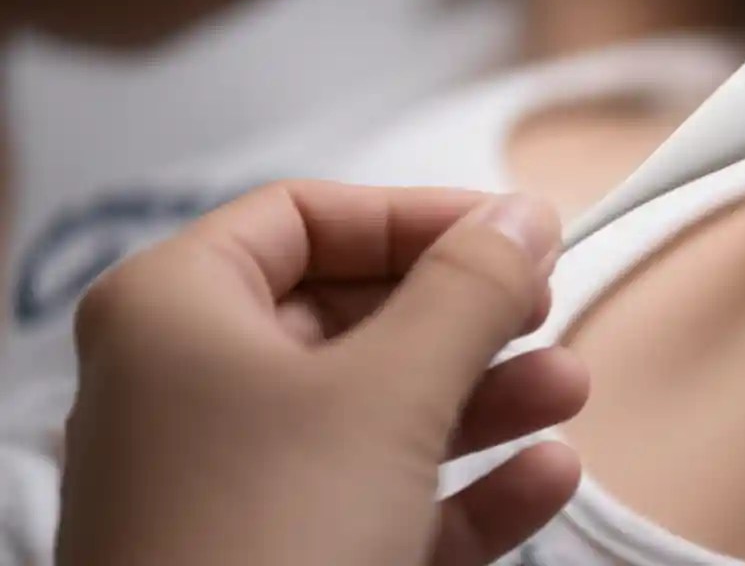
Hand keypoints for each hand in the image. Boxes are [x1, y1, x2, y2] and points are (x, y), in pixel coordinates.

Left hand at [56, 181, 588, 565]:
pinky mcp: (280, 557)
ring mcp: (234, 483)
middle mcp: (192, 391)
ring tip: (564, 388)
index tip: (507, 227)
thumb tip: (518, 217)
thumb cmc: (254, 553)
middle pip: (352, 315)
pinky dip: (465, 486)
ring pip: (377, 411)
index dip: (417, 215)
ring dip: (482, 399)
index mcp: (178, 313)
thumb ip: (466, 290)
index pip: (307, 218)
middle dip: (464, 318)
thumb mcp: (390, 393)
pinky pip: (384, 497)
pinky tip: (540, 475)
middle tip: (540, 307)